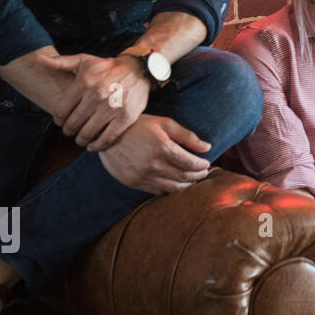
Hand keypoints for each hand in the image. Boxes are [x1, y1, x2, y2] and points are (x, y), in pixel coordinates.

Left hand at [40, 52, 150, 149]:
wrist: (138, 70)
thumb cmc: (108, 67)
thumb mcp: (84, 60)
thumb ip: (60, 62)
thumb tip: (39, 59)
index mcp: (83, 84)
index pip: (61, 111)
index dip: (58, 120)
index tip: (61, 122)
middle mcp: (96, 96)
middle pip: (72, 124)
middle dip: (69, 131)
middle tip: (71, 131)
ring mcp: (111, 108)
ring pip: (87, 133)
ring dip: (81, 140)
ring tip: (81, 139)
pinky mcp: (125, 117)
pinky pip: (107, 138)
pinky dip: (97, 145)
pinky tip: (93, 146)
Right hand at [96, 113, 211, 193]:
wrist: (107, 134)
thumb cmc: (139, 125)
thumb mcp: (164, 123)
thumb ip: (187, 136)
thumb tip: (207, 147)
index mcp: (163, 148)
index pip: (191, 164)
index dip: (202, 166)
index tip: (207, 164)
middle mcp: (153, 165)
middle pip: (184, 177)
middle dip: (197, 176)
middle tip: (203, 173)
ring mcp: (142, 176)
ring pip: (172, 188)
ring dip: (186, 186)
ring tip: (193, 180)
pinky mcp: (133, 183)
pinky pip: (157, 191)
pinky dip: (169, 189)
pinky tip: (175, 184)